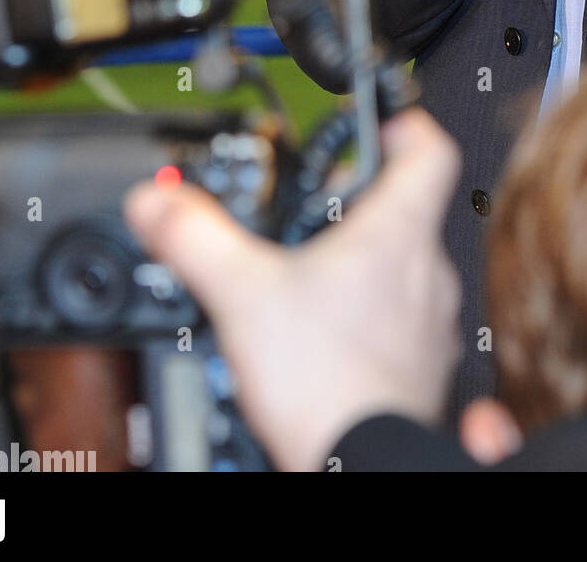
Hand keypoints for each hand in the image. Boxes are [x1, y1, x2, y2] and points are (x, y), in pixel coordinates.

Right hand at [124, 108, 461, 471]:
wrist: (363, 464)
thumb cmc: (326, 384)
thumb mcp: (241, 293)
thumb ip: (194, 238)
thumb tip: (156, 202)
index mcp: (397, 230)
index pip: (430, 146)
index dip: (402, 122)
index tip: (374, 122)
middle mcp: (426, 268)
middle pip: (407, 205)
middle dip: (354, 202)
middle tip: (310, 211)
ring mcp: (430, 319)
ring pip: (403, 264)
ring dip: (359, 261)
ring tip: (304, 276)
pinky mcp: (421, 364)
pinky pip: (401, 317)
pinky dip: (365, 313)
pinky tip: (320, 332)